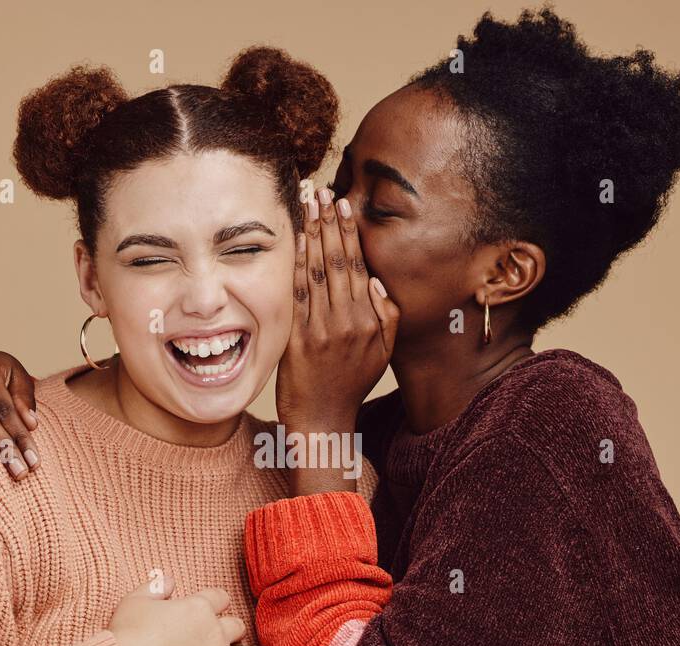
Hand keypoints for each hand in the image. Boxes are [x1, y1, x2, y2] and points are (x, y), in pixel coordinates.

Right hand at [108, 574, 263, 645]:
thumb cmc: (128, 634)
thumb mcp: (136, 600)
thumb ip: (155, 586)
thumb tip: (169, 580)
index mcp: (198, 609)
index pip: (219, 598)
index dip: (217, 601)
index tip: (213, 605)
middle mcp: (214, 634)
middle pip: (237, 626)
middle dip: (234, 629)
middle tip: (226, 636)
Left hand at [275, 187, 398, 492]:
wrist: (323, 419)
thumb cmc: (352, 383)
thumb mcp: (383, 353)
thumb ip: (386, 316)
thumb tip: (376, 282)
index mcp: (369, 321)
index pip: (358, 266)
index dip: (349, 233)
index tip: (342, 205)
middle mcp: (347, 321)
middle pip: (337, 262)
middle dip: (328, 223)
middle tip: (321, 192)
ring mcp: (321, 329)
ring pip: (317, 272)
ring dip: (311, 234)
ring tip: (306, 204)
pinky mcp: (297, 337)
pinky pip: (296, 294)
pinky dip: (295, 264)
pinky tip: (293, 240)